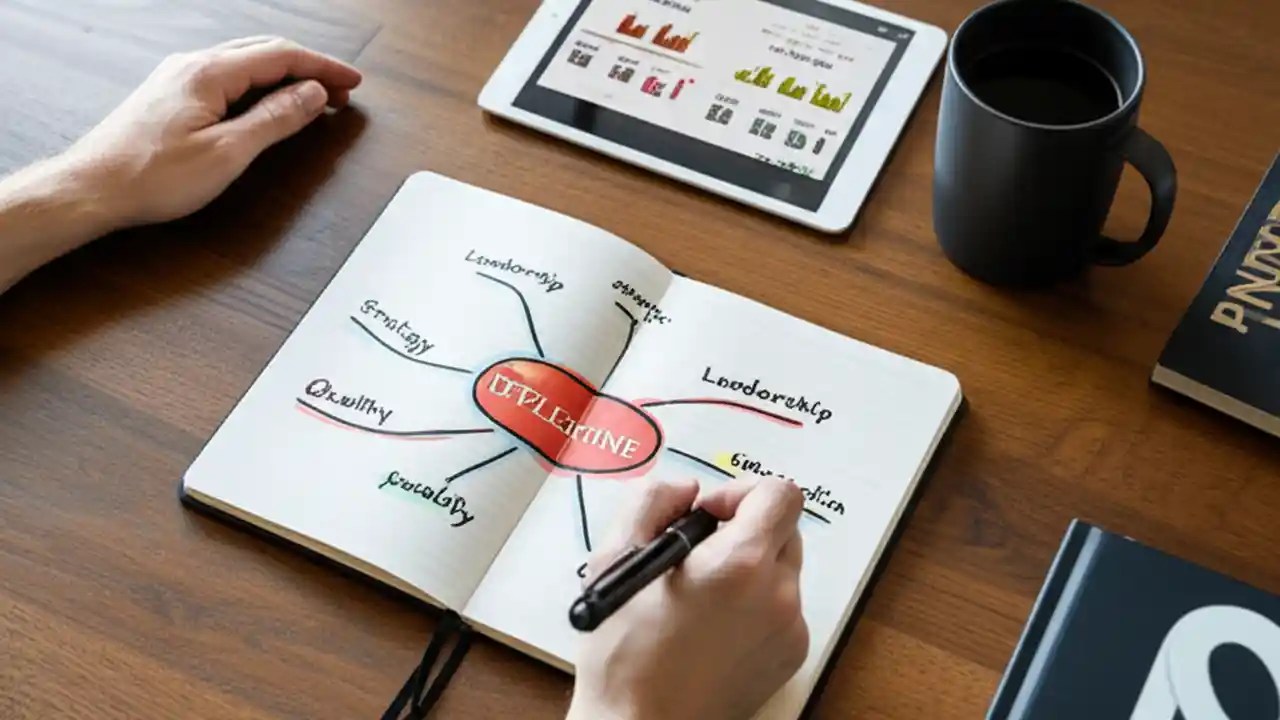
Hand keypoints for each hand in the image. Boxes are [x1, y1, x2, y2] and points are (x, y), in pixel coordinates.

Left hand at [64, 35, 361, 230]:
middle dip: (308, 69)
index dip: (323, 68)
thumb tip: (312, 94)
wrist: (91, 189)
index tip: (353, 82)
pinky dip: (258, 87)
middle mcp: (192, 65)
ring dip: (284, 78)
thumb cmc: (151, 176)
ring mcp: (178, 79)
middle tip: (341, 91)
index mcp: (210, 72)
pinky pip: (225, 79)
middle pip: (264, 52)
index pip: (282, 56)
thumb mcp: (228, 152)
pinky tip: (266, 106)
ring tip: (313, 100)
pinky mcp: (170, 97)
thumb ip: (276, 119)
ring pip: (244, 64)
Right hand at [567, 477, 808, 719]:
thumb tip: (685, 489)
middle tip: (698, 553)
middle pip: (784, 529)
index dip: (742, 492)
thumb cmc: (624, 654)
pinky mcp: (789, 656)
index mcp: (740, 564)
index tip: (710, 514)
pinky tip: (712, 625)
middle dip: (744, 529)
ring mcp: (789, 629)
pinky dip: (755, 605)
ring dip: (748, 568)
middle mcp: (777, 595)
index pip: (780, 493)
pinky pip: (782, 609)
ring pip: (782, 570)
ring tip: (700, 594)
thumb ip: (653, 501)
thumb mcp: (615, 557)